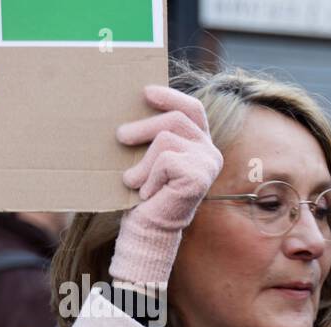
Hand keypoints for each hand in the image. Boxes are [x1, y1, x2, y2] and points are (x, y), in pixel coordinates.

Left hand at [109, 85, 223, 288]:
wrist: (148, 230)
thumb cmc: (145, 195)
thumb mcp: (148, 157)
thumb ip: (152, 134)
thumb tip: (135, 102)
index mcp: (200, 146)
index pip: (192, 110)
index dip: (171, 97)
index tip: (145, 93)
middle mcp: (210, 153)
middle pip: (176, 119)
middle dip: (144, 126)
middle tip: (120, 137)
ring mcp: (208, 165)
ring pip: (166, 138)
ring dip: (143, 160)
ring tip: (135, 180)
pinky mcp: (199, 177)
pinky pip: (165, 158)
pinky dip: (148, 175)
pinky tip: (148, 193)